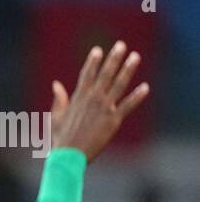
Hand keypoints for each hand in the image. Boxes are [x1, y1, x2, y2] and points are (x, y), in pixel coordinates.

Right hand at [50, 40, 149, 162]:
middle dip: (113, 58)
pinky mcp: (113, 120)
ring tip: (135, 57)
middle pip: (105, 74)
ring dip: (128, 69)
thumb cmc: (60, 139)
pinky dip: (137, 96)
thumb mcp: (56, 117)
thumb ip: (59, 99)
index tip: (98, 50)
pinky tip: (145, 87)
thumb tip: (56, 84)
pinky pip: (127, 105)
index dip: (93, 62)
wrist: (68, 156)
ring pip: (118, 85)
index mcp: (78, 98)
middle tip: (121, 45)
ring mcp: (104, 108)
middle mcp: (92, 99)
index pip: (87, 75)